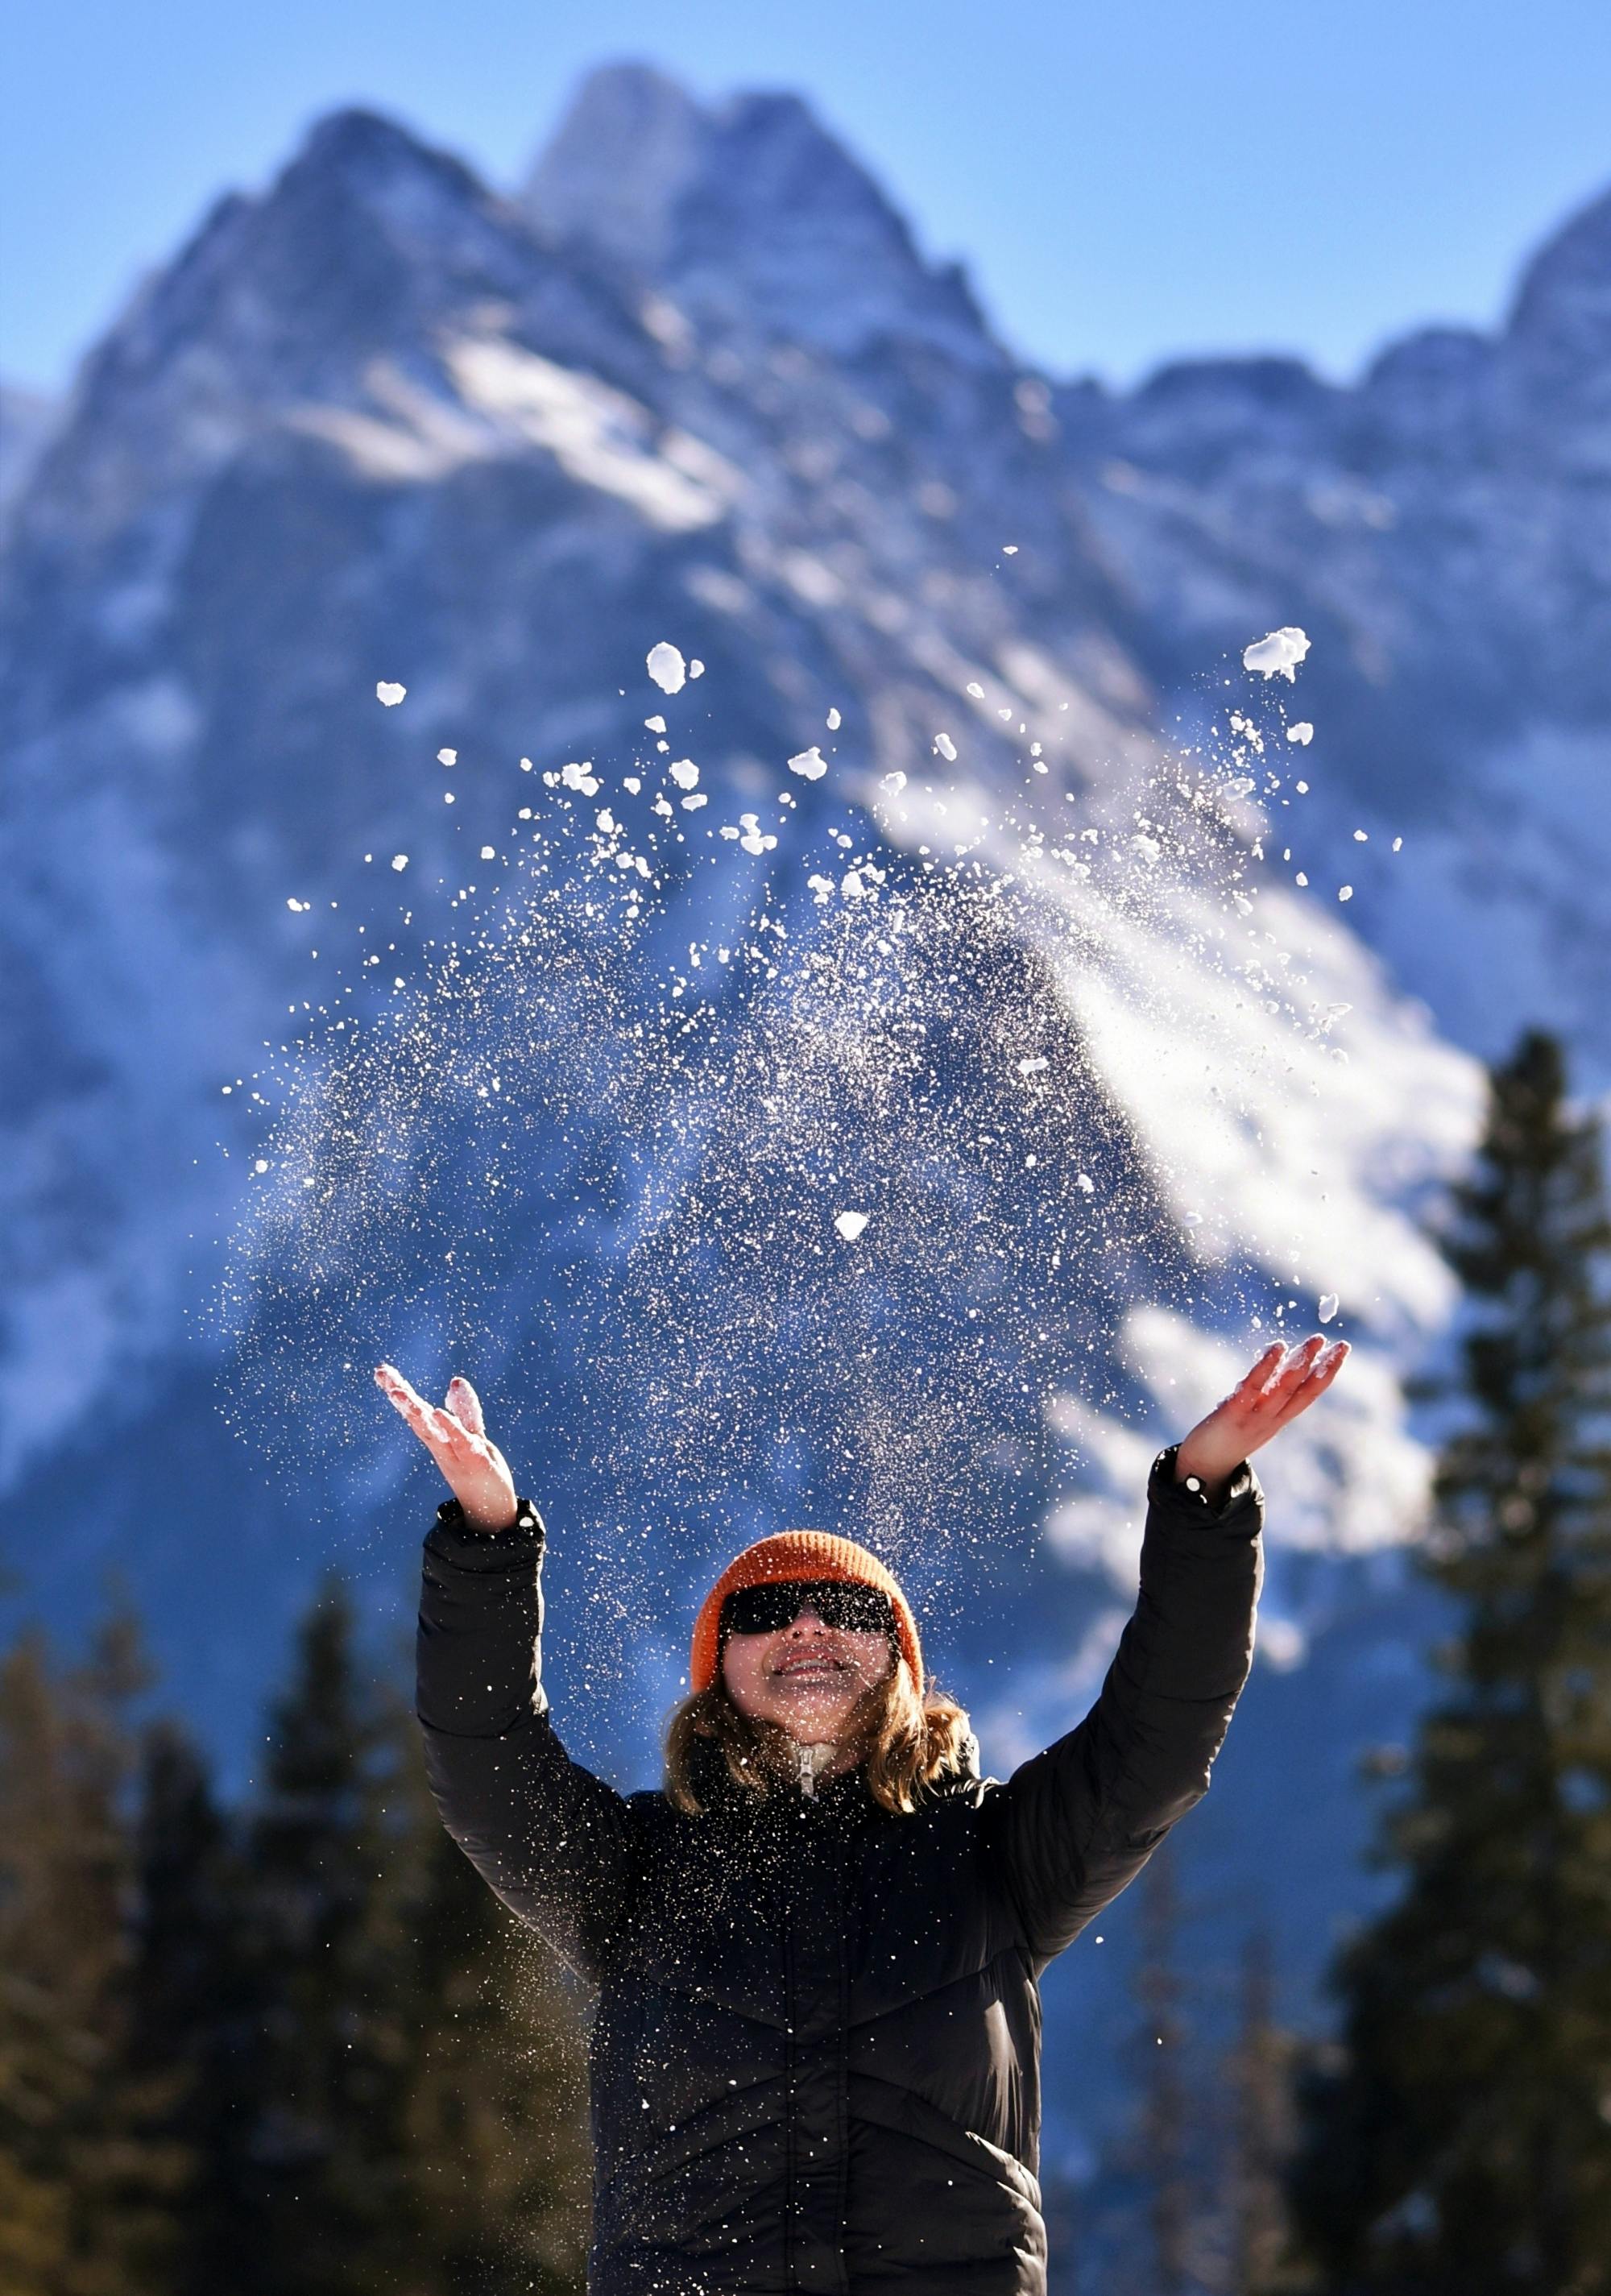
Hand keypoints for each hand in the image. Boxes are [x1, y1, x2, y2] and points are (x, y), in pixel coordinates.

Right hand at [374, 1362, 518, 1531]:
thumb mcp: (471, 1435)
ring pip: (432, 1430)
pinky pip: (461, 1442)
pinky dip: (450, 1428)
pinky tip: (439, 1413)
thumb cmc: (479, 1472)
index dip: (399, 1390)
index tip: (381, 1371)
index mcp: (439, 1437)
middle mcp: (441, 1445)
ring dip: (415, 1412)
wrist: (491, 1511)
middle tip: (382, 1375)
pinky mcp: (475, 1461)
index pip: (417, 1410)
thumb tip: (455, 1381)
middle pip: (417, 1417)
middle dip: (400, 1396)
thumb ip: (464, 1411)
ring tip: (399, 1392)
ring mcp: (455, 1453)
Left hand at [1174, 1334, 1348, 1505]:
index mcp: (1278, 1419)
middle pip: (1303, 1391)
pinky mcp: (1233, 1414)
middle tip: (1342, 1344)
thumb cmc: (1226, 1438)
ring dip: (1302, 1363)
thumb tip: (1278, 1370)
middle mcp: (1272, 1420)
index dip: (1327, 1374)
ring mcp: (1254, 1418)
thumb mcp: (1253, 1418)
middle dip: (1324, 1367)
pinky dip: (1267, 1367)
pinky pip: (1254, 1387)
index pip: (1308, 1394)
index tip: (1341, 1351)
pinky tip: (1278, 1347)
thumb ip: (1266, 1398)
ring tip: (1316, 1341)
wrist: (1202, 1468)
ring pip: (1284, 1388)